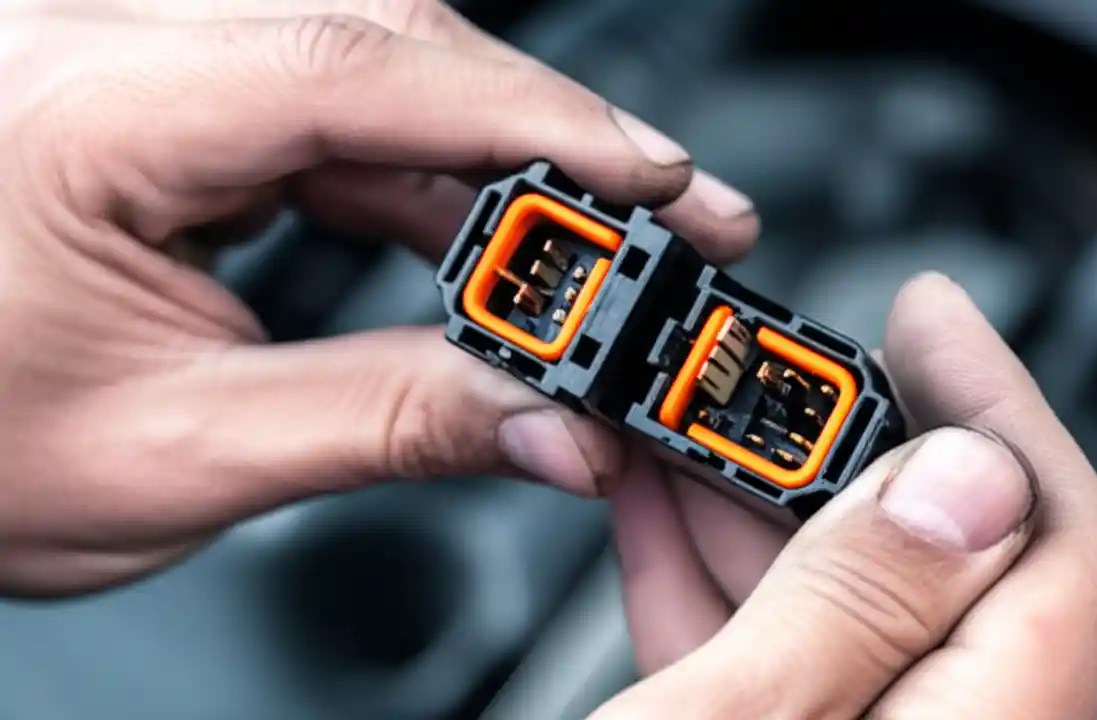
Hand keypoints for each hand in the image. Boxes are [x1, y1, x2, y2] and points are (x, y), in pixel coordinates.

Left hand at [0, 0, 758, 595]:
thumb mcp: (184, 455)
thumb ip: (389, 426)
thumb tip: (547, 421)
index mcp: (76, 114)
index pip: (349, 71)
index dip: (531, 115)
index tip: (654, 174)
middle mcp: (102, 48)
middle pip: (381, 39)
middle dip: (542, 130)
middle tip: (659, 212)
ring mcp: (135, 62)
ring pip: (368, 63)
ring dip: (488, 157)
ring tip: (583, 251)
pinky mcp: (162, 96)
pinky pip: (325, 101)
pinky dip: (417, 173)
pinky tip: (473, 239)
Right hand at [601, 274, 1096, 718]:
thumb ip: (852, 602)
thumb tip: (954, 474)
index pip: (1056, 539)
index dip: (996, 401)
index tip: (927, 318)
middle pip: (942, 557)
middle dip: (844, 444)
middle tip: (779, 372)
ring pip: (845, 604)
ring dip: (760, 506)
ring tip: (684, 427)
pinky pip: (776, 658)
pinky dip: (718, 579)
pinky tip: (659, 510)